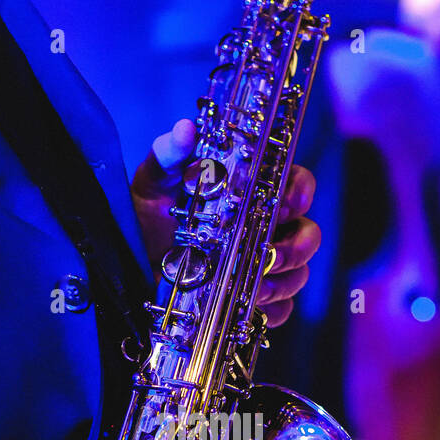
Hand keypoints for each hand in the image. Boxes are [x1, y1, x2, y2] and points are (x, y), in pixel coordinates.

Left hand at [131, 118, 320, 326]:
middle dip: (297, 248)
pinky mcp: (255, 299)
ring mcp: (265, 266)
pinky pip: (282, 310)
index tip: (285, 204)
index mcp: (253, 192)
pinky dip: (271, 311)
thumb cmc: (148, 214)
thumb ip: (169, 153)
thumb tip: (186, 129)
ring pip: (299, 274)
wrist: (130, 263)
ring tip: (255, 288)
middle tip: (270, 256)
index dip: (300, 193)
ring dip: (283, 282)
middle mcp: (267, 228)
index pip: (298, 184)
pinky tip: (250, 307)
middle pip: (309, 234)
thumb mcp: (154, 181)